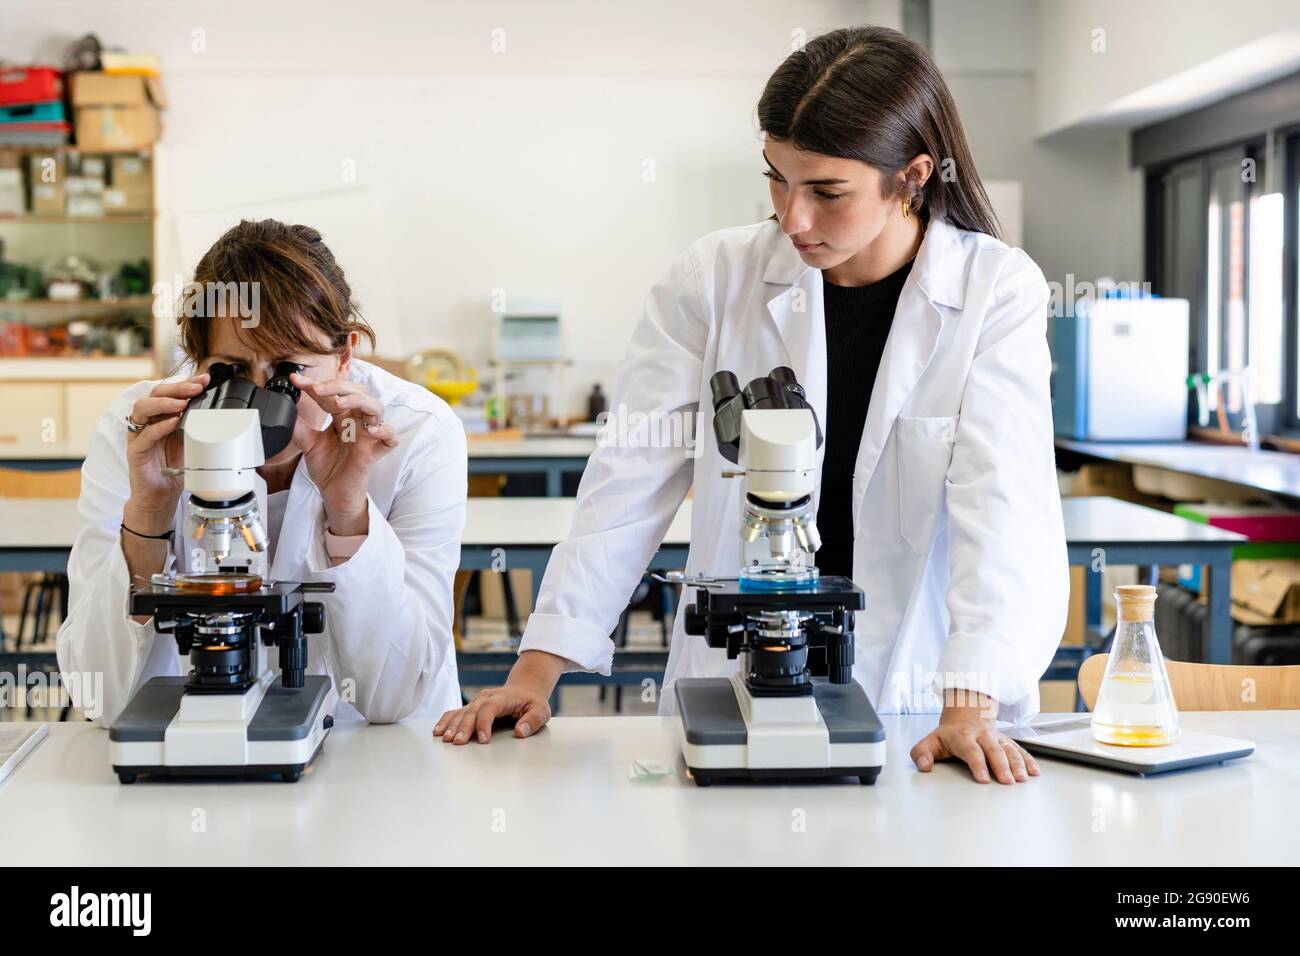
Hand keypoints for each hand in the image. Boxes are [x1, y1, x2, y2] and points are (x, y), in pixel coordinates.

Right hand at [124, 372, 209, 530]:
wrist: (161, 496)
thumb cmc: (174, 469)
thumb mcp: (193, 443)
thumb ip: (200, 428)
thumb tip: (222, 414)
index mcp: (161, 417)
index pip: (170, 392)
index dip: (186, 383)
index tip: (205, 378)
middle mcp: (148, 422)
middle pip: (155, 394)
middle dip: (177, 388)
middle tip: (196, 387)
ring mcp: (139, 435)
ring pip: (142, 408)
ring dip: (164, 403)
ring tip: (183, 403)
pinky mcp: (135, 451)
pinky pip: (144, 435)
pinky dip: (160, 427)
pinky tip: (174, 423)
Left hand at [290, 372, 398, 533]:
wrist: (333, 494)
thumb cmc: (328, 468)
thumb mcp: (307, 443)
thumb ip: (299, 426)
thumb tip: (286, 406)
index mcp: (342, 416)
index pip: (332, 394)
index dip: (314, 385)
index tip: (296, 381)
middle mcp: (357, 422)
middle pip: (357, 392)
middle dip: (337, 387)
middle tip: (316, 389)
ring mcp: (368, 435)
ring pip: (376, 407)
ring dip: (359, 401)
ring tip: (340, 403)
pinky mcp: (375, 452)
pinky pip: (391, 437)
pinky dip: (385, 431)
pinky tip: (372, 430)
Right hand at [433, 650, 564, 743]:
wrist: (524, 690)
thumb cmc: (532, 702)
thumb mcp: (541, 711)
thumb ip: (533, 721)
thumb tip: (521, 731)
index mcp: (503, 697)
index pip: (490, 708)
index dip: (485, 723)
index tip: (484, 740)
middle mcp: (486, 697)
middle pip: (472, 711)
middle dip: (464, 728)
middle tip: (458, 743)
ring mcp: (476, 702)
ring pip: (461, 712)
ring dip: (452, 726)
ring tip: (445, 739)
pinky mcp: (471, 707)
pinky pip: (455, 712)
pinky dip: (446, 721)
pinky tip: (438, 731)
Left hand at [909, 690, 1039, 783]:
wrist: (965, 714)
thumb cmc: (948, 735)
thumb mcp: (929, 742)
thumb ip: (921, 754)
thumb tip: (923, 767)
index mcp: (962, 737)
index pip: (971, 750)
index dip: (977, 764)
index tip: (983, 779)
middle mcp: (982, 736)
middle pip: (993, 750)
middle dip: (1001, 766)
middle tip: (1008, 781)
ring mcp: (996, 738)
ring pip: (1009, 749)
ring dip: (1017, 764)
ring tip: (1023, 778)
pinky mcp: (1006, 741)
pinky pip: (1019, 750)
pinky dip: (1028, 760)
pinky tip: (1034, 771)